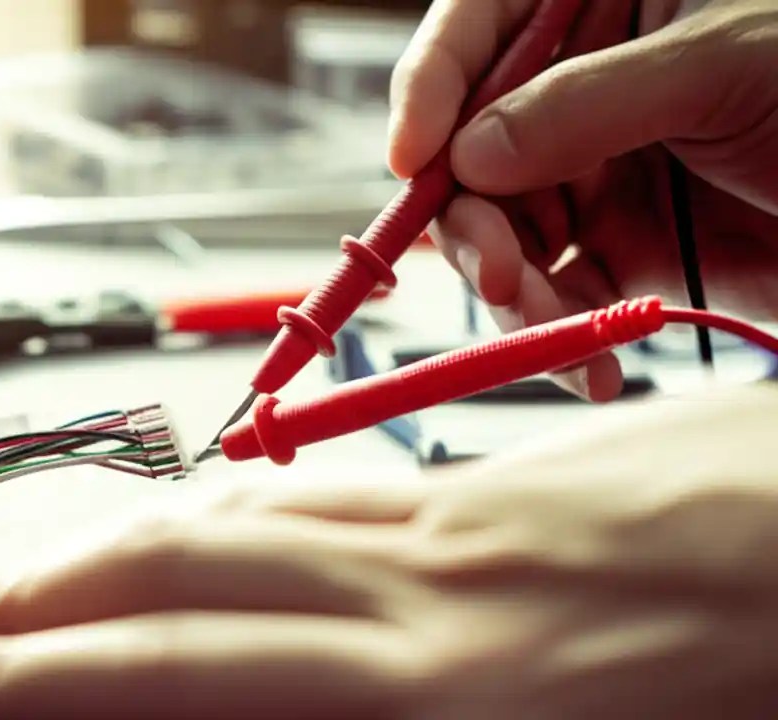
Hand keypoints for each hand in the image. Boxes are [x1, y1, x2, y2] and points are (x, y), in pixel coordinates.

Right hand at [0, 382, 777, 718]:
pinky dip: (212, 521)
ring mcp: (444, 523)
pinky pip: (308, 501)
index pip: (175, 670)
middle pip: (167, 583)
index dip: (29, 681)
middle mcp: (419, 589)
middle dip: (21, 616)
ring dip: (97, 560)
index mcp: (447, 687)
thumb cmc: (772, 668)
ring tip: (8, 593)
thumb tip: (274, 691)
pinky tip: (178, 535)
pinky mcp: (480, 485)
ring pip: (224, 527)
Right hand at [389, 0, 777, 400]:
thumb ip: (585, 104)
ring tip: (551, 334)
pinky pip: (553, 292)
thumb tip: (469, 155)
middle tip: (498, 272)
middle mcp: (578, 88)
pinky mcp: (619, 248)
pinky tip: (588, 363)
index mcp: (596, 6)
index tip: (412, 159)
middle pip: (469, 149)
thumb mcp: (721, 67)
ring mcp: (596, 171)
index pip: (474, 28)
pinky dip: (558, 336)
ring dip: (512, 293)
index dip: (429, 88)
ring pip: (500, 232)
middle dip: (473, 221)